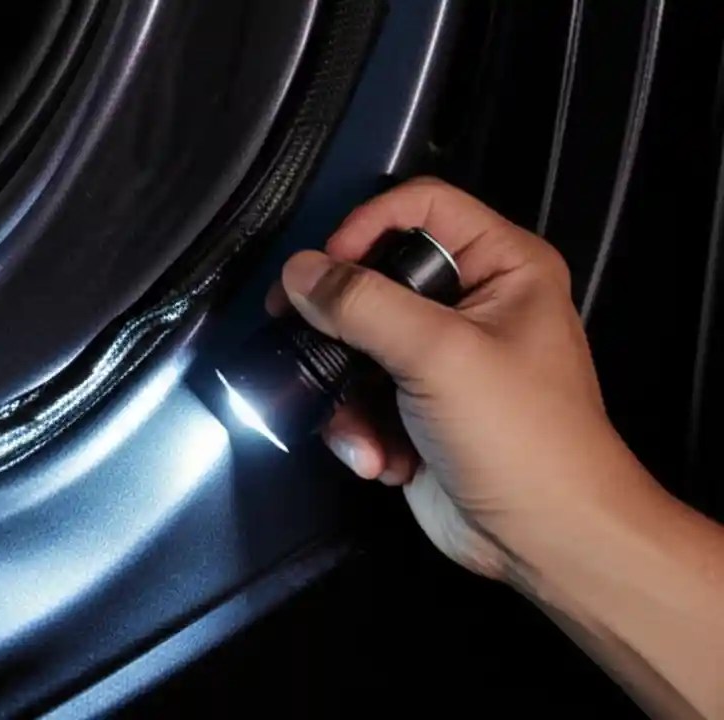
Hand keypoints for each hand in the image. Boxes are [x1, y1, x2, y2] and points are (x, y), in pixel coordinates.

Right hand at [273, 177, 639, 579]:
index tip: (326, 270)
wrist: (546, 542)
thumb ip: (362, 304)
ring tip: (364, 433)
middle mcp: (472, 304)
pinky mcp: (415, 408)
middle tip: (298, 334)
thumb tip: (298, 271)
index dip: (367, 227)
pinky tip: (381, 461)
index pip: (422, 206)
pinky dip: (360, 431)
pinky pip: (359, 396)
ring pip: (356, 344)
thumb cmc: (520, 437)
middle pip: (377, 277)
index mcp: (503, 267)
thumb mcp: (438, 355)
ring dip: (346, 393)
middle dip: (339, 323)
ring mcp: (440, 359)